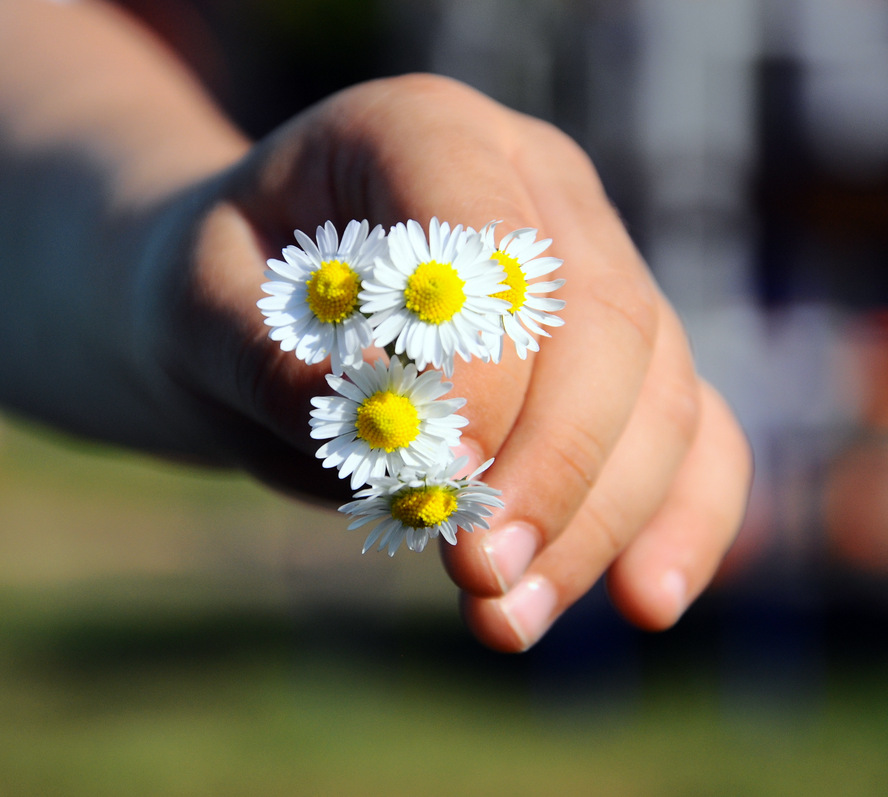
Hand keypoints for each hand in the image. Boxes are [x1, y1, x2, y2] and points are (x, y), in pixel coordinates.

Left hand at [157, 75, 752, 650]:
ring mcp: (597, 267)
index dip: (483, 370)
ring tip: (508, 619)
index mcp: (425, 131)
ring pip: (659, 392)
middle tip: (478, 573)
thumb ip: (265, 359)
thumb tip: (389, 438)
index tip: (438, 481)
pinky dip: (685, 521)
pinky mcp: (623, 357)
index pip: (491, 244)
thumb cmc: (223, 291)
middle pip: (606, 324)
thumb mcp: (194, 307)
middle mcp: (536, 187)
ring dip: (599, 521)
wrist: (250, 305)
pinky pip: (693, 433)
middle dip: (552, 465)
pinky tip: (647, 603)